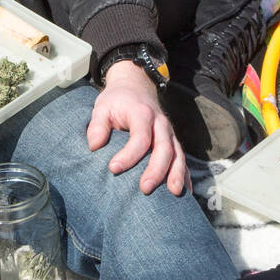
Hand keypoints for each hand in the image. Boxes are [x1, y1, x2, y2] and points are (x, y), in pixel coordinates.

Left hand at [88, 63, 188, 195]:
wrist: (135, 86)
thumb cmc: (117, 100)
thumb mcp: (102, 107)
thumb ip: (97, 125)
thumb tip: (94, 146)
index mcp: (142, 113)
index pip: (140, 137)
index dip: (128, 155)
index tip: (113, 168)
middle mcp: (160, 123)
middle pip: (163, 147)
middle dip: (156, 169)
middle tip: (145, 188)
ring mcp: (169, 132)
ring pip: (177, 154)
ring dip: (176, 174)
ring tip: (173, 193)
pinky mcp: (172, 141)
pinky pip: (182, 158)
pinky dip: (185, 175)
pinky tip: (185, 191)